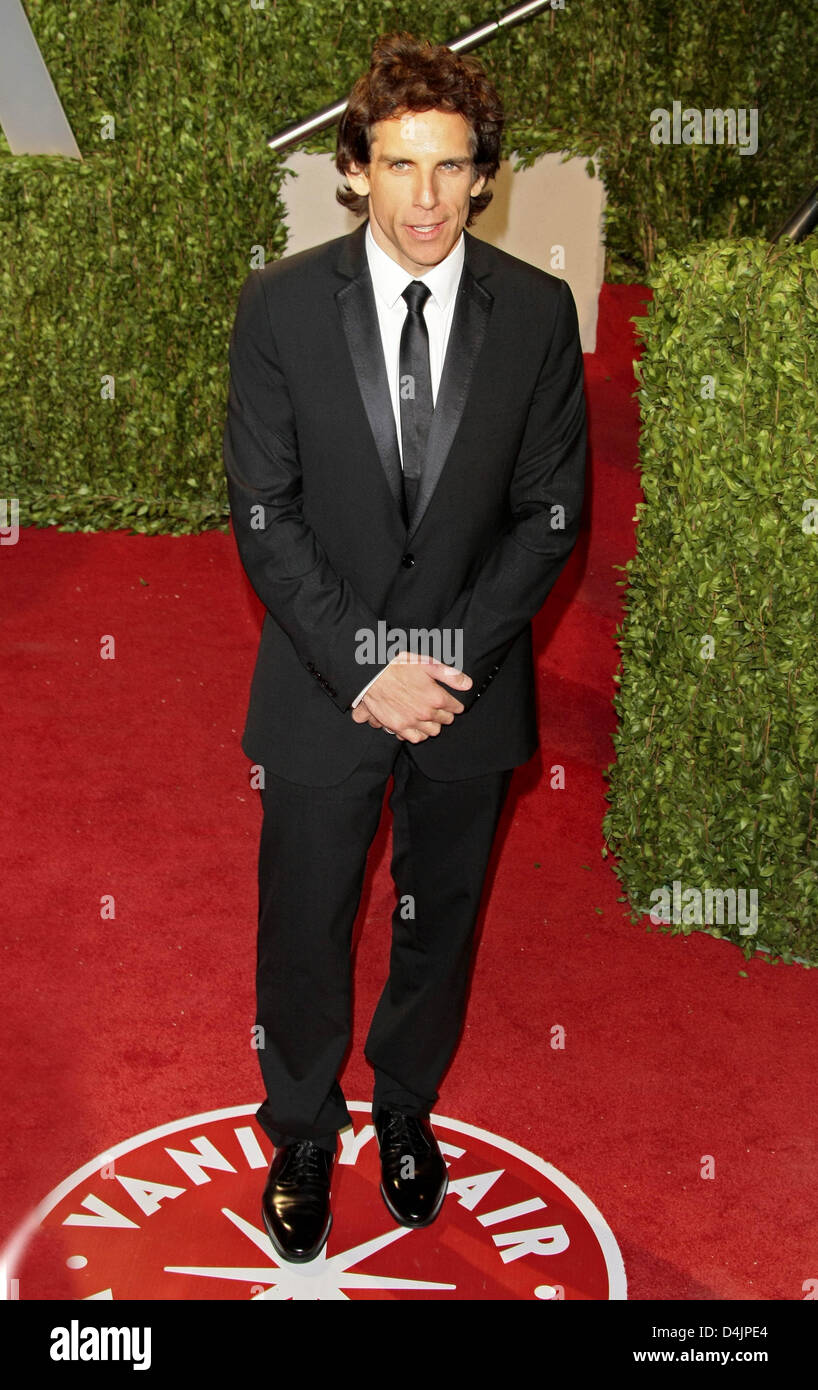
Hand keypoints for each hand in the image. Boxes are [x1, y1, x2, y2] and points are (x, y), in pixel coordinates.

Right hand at [350, 651, 471, 741]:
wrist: (372, 675)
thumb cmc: (398, 666)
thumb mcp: (427, 663)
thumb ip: (450, 675)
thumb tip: (468, 684)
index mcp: (437, 697)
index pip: (455, 708)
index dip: (454, 704)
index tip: (452, 702)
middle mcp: (426, 712)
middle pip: (445, 721)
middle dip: (444, 714)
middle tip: (439, 708)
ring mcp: (412, 721)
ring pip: (432, 731)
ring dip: (433, 725)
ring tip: (427, 717)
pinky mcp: (398, 727)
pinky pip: (415, 738)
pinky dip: (418, 733)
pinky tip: (416, 725)